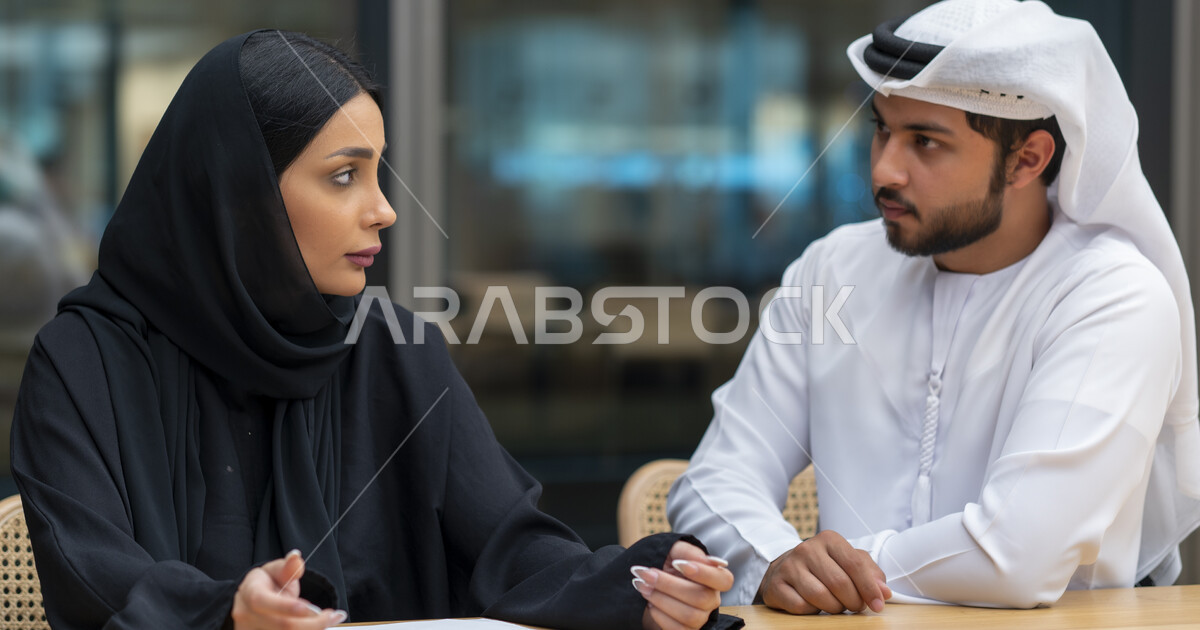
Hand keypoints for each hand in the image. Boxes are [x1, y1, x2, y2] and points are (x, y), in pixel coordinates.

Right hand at [231, 550, 347, 628]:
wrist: (249, 601)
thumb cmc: (265, 584)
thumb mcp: (275, 570)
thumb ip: (287, 566)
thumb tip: (296, 557)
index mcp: (250, 593)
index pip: (263, 602)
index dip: (287, 607)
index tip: (312, 608)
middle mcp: (247, 616)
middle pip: (281, 626)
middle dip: (312, 623)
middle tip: (335, 615)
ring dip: (313, 629)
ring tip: (332, 619)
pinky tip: (319, 626)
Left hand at [635, 541, 733, 629]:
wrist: (648, 582)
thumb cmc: (666, 565)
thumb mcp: (674, 551)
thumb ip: (689, 551)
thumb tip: (706, 560)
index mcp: (714, 578)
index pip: (724, 580)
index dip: (704, 573)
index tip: (677, 564)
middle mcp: (711, 600)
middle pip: (702, 598)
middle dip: (669, 584)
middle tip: (646, 573)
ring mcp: (700, 618)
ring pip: (689, 616)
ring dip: (660, 599)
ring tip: (642, 586)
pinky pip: (678, 629)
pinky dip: (660, 615)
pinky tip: (650, 604)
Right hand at [757, 530, 891, 614]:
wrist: (785, 567)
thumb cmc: (824, 566)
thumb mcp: (848, 562)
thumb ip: (870, 573)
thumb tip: (884, 592)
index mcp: (829, 539)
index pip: (854, 564)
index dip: (869, 588)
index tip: (878, 605)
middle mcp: (806, 549)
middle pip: (839, 583)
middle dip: (852, 601)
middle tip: (854, 606)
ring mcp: (789, 566)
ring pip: (820, 596)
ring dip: (834, 608)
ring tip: (836, 605)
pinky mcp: (776, 585)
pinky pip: (801, 606)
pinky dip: (812, 611)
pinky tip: (814, 604)